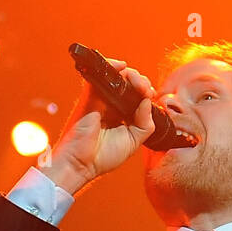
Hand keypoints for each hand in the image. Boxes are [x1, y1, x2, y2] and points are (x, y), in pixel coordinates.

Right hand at [37, 57, 155, 194]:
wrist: (80, 164)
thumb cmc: (102, 156)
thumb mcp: (133, 141)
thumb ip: (145, 123)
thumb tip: (148, 101)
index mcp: (120, 114)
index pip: (136, 95)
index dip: (145, 91)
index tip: (151, 96)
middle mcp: (110, 104)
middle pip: (128, 82)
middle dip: (141, 82)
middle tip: (146, 91)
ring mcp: (99, 98)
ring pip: (117, 76)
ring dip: (132, 75)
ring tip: (140, 84)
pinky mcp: (90, 96)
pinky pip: (100, 75)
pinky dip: (111, 66)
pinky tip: (122, 66)